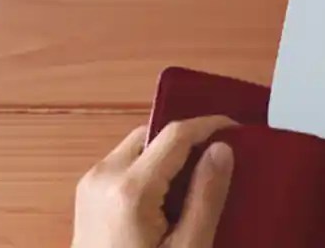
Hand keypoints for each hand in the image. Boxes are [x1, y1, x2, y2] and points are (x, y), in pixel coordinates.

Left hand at [72, 116, 235, 247]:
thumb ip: (206, 198)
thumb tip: (222, 150)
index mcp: (129, 189)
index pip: (174, 134)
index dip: (209, 125)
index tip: (238, 130)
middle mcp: (104, 176)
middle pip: (153, 135)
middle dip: (187, 142)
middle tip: (220, 161)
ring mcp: (91, 184)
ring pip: (138, 148)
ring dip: (168, 156)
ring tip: (197, 183)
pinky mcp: (87, 195)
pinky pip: (125, 166)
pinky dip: (150, 170)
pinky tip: (169, 199)